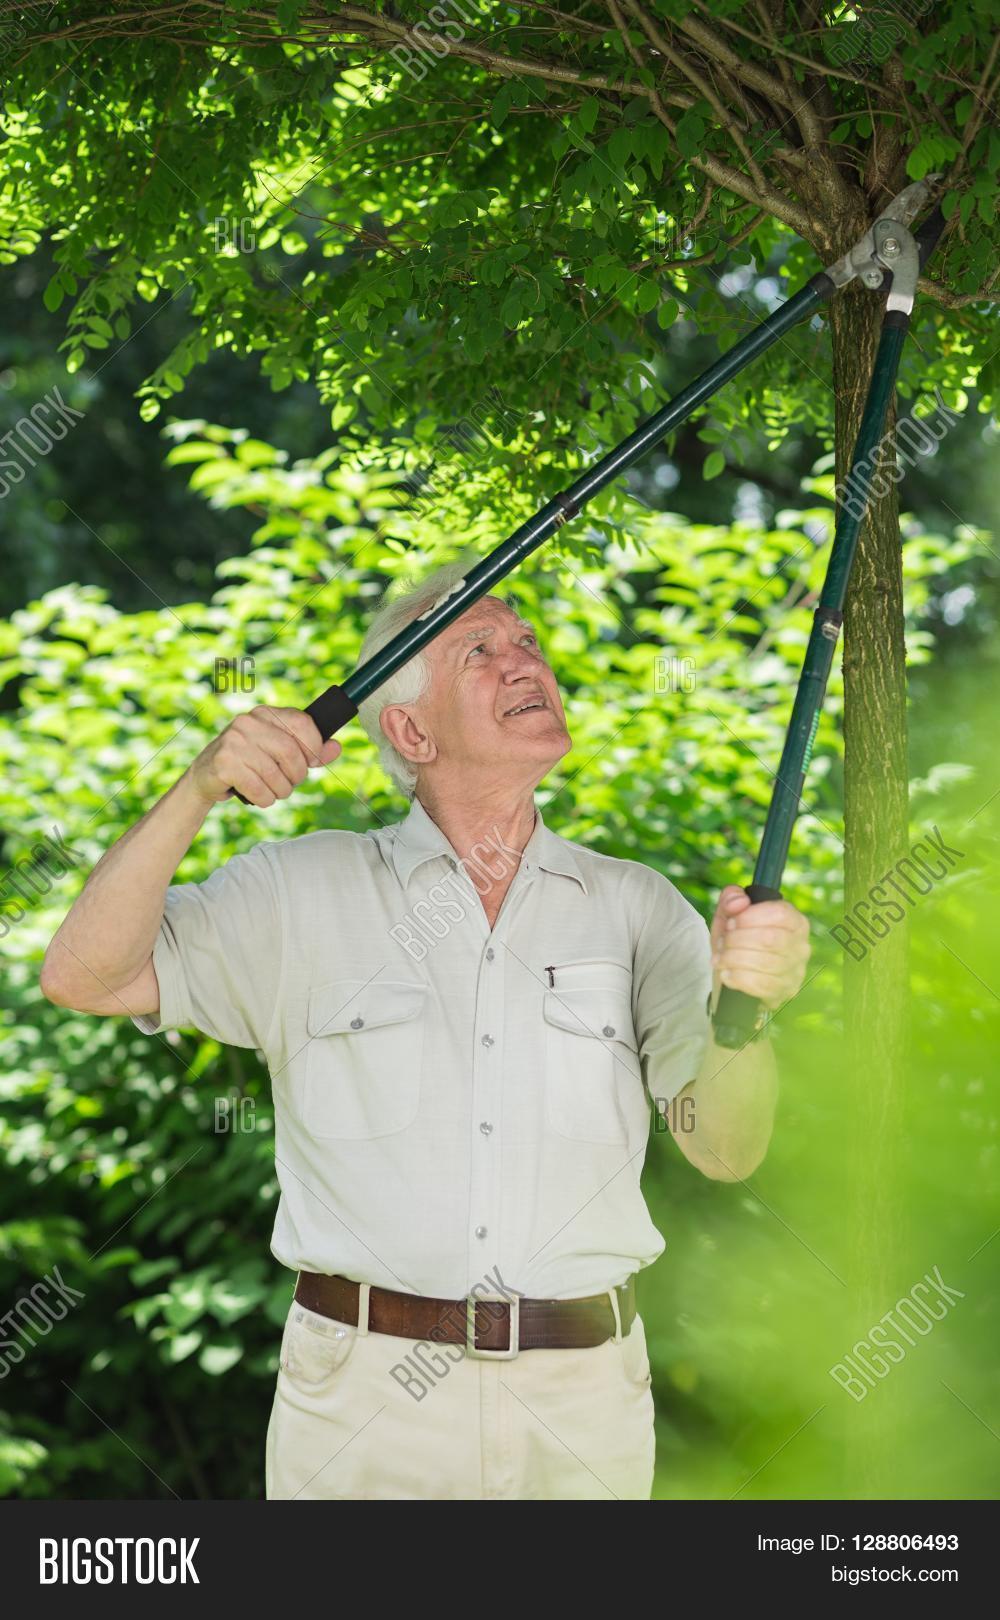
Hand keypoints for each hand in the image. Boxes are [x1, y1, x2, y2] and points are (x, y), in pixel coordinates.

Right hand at [187, 707, 341, 807]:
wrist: (205, 776)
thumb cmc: (248, 762)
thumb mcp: (278, 751)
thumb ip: (309, 750)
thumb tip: (336, 748)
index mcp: (265, 714)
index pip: (303, 723)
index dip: (314, 748)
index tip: (312, 763)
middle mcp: (248, 722)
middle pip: (292, 753)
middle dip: (297, 776)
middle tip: (289, 783)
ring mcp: (234, 741)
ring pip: (276, 775)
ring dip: (280, 791)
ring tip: (271, 790)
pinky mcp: (224, 763)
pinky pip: (259, 789)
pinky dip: (264, 799)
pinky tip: (257, 795)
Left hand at [710, 885, 810, 1009]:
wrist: (733, 976)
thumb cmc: (736, 941)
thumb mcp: (729, 915)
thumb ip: (731, 899)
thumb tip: (740, 901)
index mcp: (794, 922)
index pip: (780, 914)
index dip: (750, 917)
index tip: (730, 923)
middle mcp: (801, 946)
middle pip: (770, 938)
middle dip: (737, 940)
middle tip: (721, 943)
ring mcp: (796, 971)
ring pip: (765, 962)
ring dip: (734, 959)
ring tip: (720, 958)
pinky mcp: (785, 992)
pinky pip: (762, 985)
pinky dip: (738, 978)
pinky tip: (726, 974)